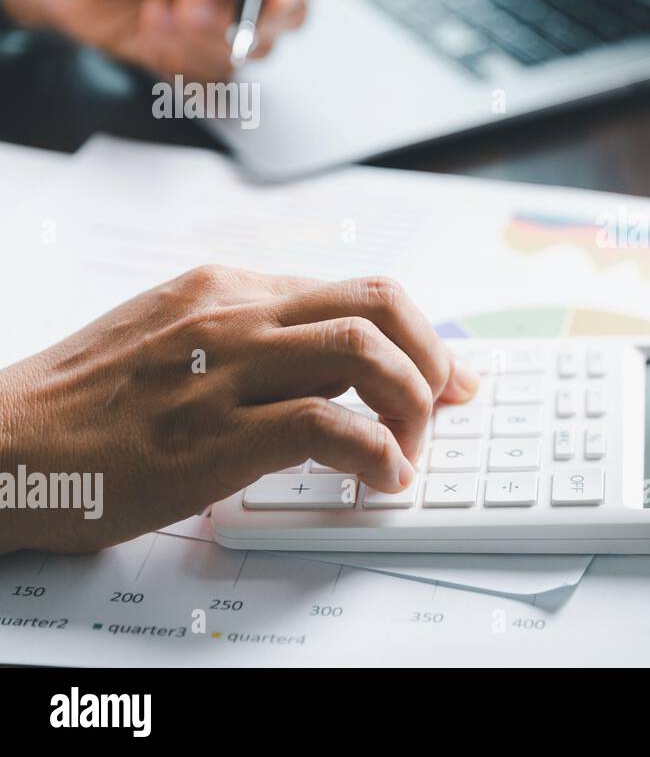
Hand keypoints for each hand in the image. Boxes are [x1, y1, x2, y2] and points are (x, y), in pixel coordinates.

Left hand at [0, 0, 328, 81]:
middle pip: (290, 18)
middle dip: (241, 17)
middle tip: (191, 1)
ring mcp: (225, 26)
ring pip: (251, 53)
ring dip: (199, 35)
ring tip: (157, 8)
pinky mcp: (199, 58)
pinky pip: (211, 74)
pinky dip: (176, 54)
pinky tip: (149, 26)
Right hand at [0, 266, 477, 553]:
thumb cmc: (82, 403)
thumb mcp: (168, 335)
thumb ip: (248, 336)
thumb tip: (331, 358)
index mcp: (227, 290)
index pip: (357, 290)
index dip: (421, 334)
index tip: (448, 373)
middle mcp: (232, 317)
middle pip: (379, 305)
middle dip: (434, 357)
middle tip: (447, 405)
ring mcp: (222, 372)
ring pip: (363, 353)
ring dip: (411, 406)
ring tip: (408, 451)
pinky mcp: (210, 436)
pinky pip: (327, 427)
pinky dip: (374, 454)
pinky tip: (378, 479)